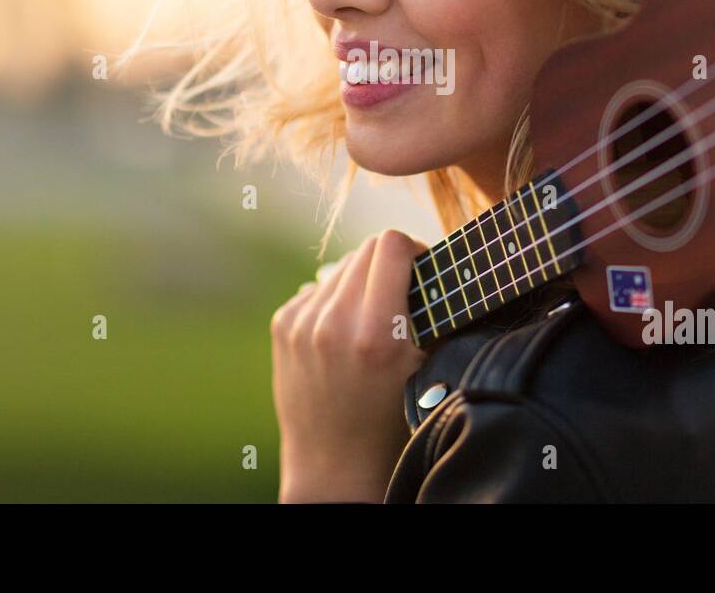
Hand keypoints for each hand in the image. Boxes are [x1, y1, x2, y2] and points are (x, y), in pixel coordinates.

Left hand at [271, 230, 427, 502]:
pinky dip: (337, 300)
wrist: (333, 469)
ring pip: (343, 267)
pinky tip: (345, 334)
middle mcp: (332, 322)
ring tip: (373, 321)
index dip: (413, 250)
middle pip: (367, 249)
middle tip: (403, 295)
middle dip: (390, 265)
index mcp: (375, 333)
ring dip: (363, 282)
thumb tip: (431, 265)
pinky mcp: (283, 325)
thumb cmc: (390, 424)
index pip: (390, 245)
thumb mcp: (425, 371)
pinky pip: (320, 288)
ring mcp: (301, 323)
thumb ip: (430, 315)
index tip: (423, 271)